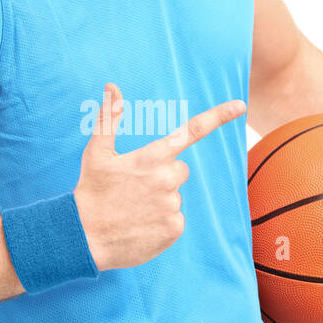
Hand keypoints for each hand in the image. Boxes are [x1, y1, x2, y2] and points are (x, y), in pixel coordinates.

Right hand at [74, 82, 246, 271]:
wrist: (83, 237)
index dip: (218, 116)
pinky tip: (140, 225)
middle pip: (179, 170)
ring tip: (133, 209)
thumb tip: (112, 86)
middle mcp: (167, 179)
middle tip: (135, 188)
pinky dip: (161, 222)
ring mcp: (172, 205)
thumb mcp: (97, 152)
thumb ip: (110, 117)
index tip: (240, 106)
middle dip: (163, 176)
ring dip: (159, 201)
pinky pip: (175, 219)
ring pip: (175, 196)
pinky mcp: (174, 229)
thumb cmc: (90, 191)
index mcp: (152, 157)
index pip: (191, 131)